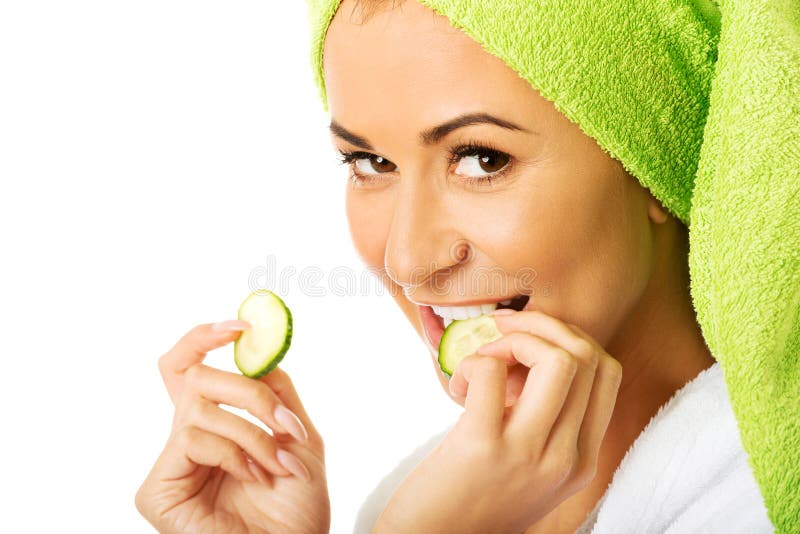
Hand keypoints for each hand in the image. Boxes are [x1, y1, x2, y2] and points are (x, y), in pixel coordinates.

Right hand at [135, 321, 329, 533]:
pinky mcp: (156, 490)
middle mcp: (189, 440)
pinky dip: (234, 453)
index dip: (202, 339)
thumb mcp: (298, 436)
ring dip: (252, 434)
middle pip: (194, 377)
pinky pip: (191, 438)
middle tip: (284, 422)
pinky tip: (253, 479)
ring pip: (198, 407)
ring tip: (277, 466)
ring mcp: (171, 464)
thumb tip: (257, 350)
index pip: (189, 369)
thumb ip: (277, 391)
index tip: (240, 326)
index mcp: (217, 425)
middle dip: (249, 392)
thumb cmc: (297, 508)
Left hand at [375, 309, 621, 533]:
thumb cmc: (473, 497)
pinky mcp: (482, 446)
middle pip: (586, 357)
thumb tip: (531, 350)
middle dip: (540, 325)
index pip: (608, 372)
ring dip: (512, 339)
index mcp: (582, 461)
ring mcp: (529, 454)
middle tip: (500, 333)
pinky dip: (471, 362)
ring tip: (482, 361)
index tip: (531, 337)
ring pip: (556, 359)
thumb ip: (546, 420)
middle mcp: (566, 459)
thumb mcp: (530, 466)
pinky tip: (458, 387)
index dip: (570, 338)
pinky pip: (490, 370)